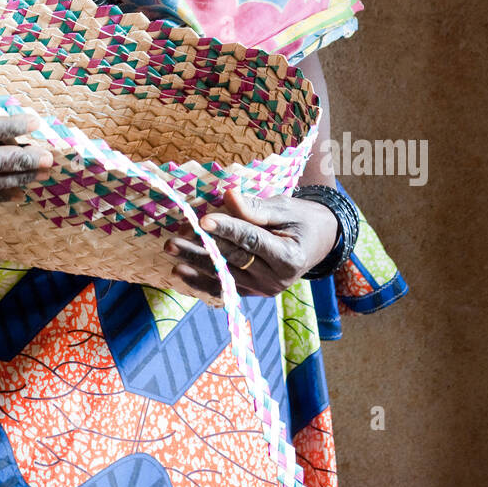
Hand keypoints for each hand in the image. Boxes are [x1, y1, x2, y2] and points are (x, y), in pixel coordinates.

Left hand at [164, 186, 339, 298]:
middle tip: (174, 237)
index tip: (203, 219)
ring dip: (194, 263)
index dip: (227, 229)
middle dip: (203, 247)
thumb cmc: (300, 219)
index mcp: (290, 257)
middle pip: (234, 260)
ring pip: (224, 275)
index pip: (252, 241)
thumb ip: (256, 207)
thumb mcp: (284, 208)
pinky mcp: (253, 292)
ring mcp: (264, 289)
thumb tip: (228, 195)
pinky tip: (180, 272)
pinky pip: (225, 287)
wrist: (316, 242)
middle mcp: (277, 280)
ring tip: (171, 250)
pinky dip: (201, 280)